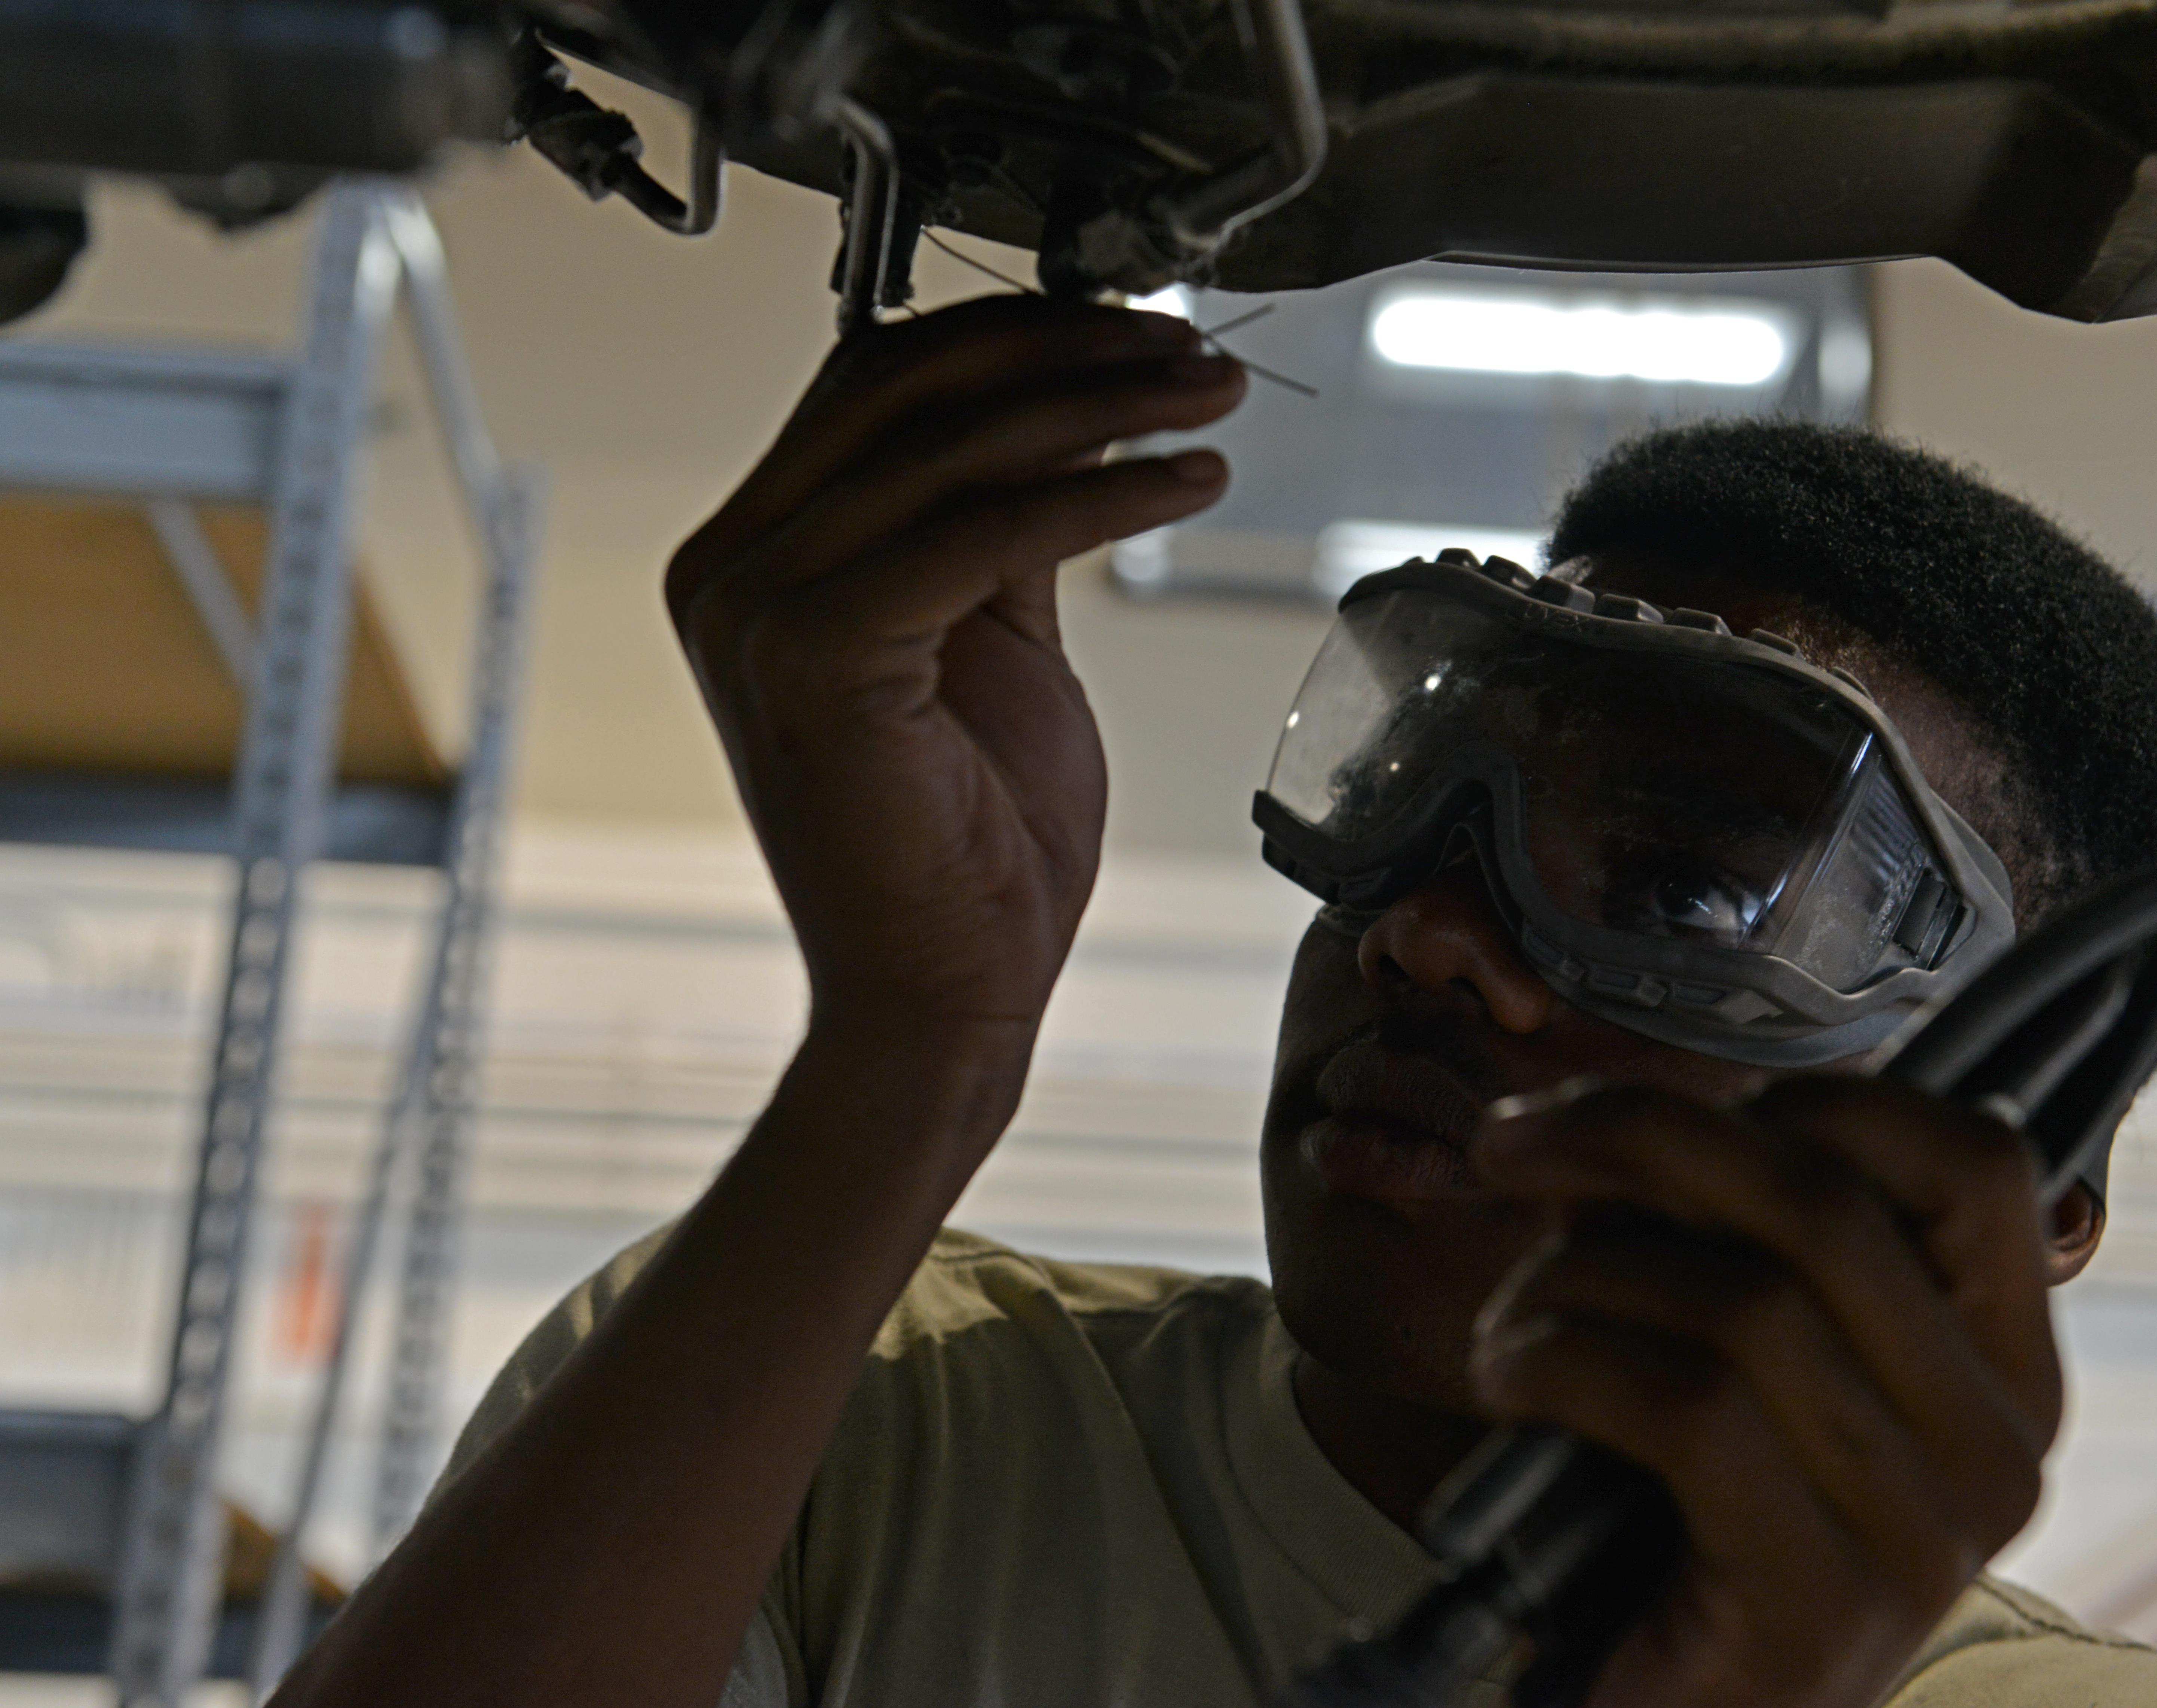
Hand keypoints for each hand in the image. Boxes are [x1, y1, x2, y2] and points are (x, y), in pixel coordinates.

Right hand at [665, 297, 1244, 1040]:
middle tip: (1191, 348)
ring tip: (1210, 397)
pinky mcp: (816, 658)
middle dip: (1068, 350)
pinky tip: (1188, 481)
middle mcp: (732, 569)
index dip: (1016, 336)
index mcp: (756, 556)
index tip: (1135, 330)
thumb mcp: (989, 641)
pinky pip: (982, 532)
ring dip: (1105, 406)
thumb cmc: (971, 843)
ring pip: (954, 446)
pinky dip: (1101, 494)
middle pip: (908, 388)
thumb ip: (994, 527)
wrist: (939, 995)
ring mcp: (758, 611)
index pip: (878, 383)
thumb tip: (1066, 417)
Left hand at [1467, 1077, 2061, 1707]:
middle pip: (1831, 1204)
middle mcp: (1996, 1453)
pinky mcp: (1811, 1615)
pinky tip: (1508, 1381)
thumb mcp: (1734, 1349)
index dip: (1813, 1096)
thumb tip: (1629, 1125)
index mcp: (2002, 1372)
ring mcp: (1919, 1544)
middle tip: (1510, 1140)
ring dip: (1581, 1275)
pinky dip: (1564, 1361)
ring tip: (1512, 1319)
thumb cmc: (1672, 1520)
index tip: (1663, 1113)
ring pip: (1750, 1302)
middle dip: (1641, 1136)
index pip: (1977, 1161)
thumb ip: (1729, 1236)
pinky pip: (1689, 1411)